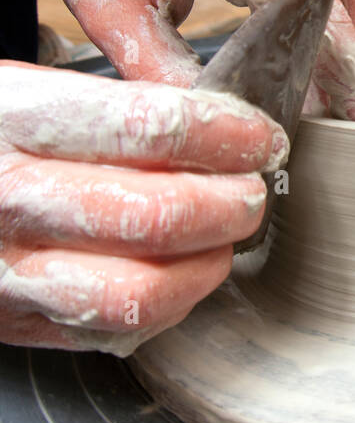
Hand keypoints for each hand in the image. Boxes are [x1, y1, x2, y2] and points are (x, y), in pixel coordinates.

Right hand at [0, 62, 287, 353]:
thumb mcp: (22, 90)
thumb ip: (113, 107)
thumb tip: (221, 125)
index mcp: (13, 119)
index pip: (149, 126)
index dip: (226, 134)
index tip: (260, 138)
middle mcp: (9, 196)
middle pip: (158, 215)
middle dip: (230, 204)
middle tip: (251, 191)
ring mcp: (8, 270)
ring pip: (140, 291)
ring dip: (206, 267)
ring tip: (223, 238)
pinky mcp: (15, 321)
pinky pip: (113, 333)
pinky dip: (166, 309)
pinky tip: (177, 276)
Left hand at [37, 0, 354, 120]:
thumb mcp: (111, 11)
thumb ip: (161, 70)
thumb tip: (213, 124)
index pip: (311, 4)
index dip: (343, 68)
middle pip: (337, 2)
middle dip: (341, 73)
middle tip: (335, 130)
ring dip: (343, 46)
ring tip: (319, 99)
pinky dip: (343, 16)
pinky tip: (322, 56)